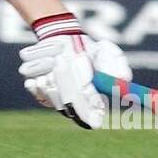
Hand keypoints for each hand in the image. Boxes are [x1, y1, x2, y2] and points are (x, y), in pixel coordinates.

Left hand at [19, 14, 131, 128]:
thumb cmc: (89, 49)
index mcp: (92, 103)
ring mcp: (52, 99)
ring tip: (57, 53)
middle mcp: (72, 106)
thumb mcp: (107, 52)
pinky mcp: (36, 91)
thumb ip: (116, 64)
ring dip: (50, 68)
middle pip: (65, 106)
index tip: (84, 86)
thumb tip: (123, 78)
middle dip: (64, 81)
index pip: (91, 119)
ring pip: (47, 90)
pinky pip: (33, 84)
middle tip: (62, 60)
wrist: (63, 38)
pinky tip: (44, 58)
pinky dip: (36, 67)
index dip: (87, 110)